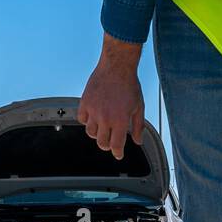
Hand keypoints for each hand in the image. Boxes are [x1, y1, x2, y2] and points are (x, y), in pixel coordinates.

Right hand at [78, 34, 145, 159]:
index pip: (116, 145)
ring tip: (102, 129)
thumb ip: (139, 126)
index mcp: (120, 120)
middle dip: (107, 146)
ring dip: (97, 134)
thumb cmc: (129, 85)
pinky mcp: (85, 102)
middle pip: (102, 142)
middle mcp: (106, 117)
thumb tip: (138, 141)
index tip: (118, 155)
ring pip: (90, 133)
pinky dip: (86, 121)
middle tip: (110, 143)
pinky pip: (81, 119)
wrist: (117, 66)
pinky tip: (93, 118)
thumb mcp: (139, 107)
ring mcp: (94, 110)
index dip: (117, 153)